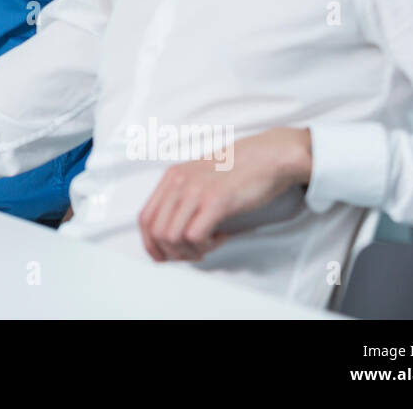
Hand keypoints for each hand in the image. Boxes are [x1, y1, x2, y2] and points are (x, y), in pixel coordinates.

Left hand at [137, 128, 312, 262]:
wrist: (268, 157)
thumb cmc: (238, 169)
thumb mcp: (199, 177)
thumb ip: (182, 196)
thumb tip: (170, 230)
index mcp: (171, 177)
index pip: (144, 218)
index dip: (150, 243)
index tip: (164, 256)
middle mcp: (178, 182)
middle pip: (156, 232)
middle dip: (172, 252)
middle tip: (193, 252)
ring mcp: (195, 191)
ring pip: (172, 237)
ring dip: (190, 250)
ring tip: (210, 243)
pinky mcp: (216, 201)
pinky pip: (195, 236)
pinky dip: (206, 245)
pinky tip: (221, 235)